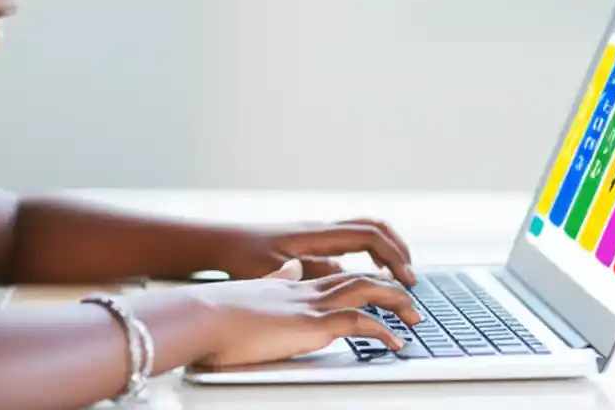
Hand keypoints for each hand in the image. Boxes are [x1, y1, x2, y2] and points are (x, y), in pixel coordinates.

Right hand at [185, 259, 421, 367]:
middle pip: (357, 278)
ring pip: (366, 291)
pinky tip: (395, 341)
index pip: (334, 277)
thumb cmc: (212, 314)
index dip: (360, 283)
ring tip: (414, 317)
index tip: (378, 289)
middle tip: (408, 301)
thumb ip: (271, 285)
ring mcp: (309, 305)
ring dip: (395, 302)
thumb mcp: (247, 296)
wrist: (200, 315)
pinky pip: (359, 322)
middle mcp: (303, 290)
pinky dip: (383, 330)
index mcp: (288, 286)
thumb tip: (289, 272)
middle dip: (387, 288)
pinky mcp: (311, 324)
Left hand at [218, 219, 416, 286]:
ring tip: (398, 276)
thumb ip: (308, 273)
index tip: (406, 280)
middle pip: (374, 228)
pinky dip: (369, 257)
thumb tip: (344, 273)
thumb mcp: (274, 270)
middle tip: (412, 277)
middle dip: (398, 250)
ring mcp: (317, 236)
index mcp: (316, 235)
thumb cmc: (241, 258)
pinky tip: (368, 280)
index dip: (393, 257)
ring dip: (385, 251)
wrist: (220, 243)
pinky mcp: (311, 245)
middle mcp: (321, 230)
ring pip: (363, 234)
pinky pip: (350, 245)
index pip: (368, 237)